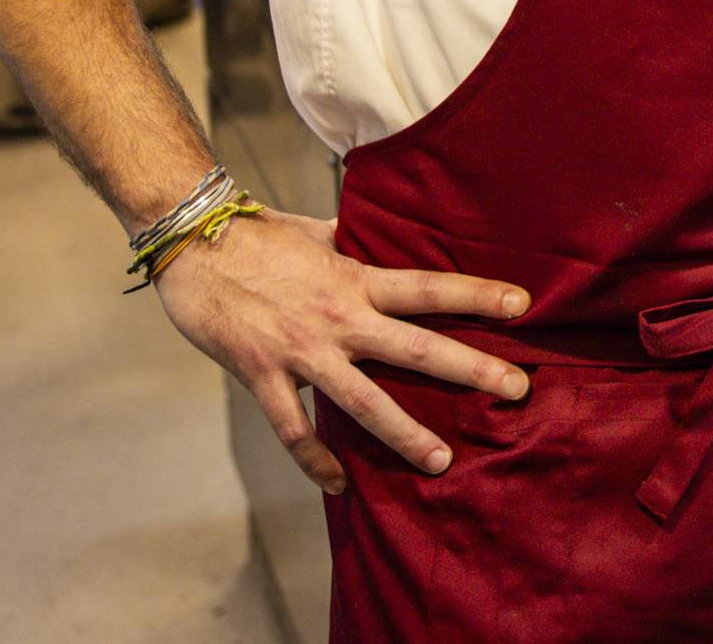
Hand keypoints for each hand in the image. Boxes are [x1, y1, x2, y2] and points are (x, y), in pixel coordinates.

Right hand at [153, 209, 529, 493]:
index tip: (522, 305)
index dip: (477, 295)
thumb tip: (370, 228)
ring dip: (406, 434)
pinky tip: (338, 484)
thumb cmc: (254, 234)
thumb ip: (348, 242)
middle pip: (417, 348)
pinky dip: (317, 460)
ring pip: (364, 402)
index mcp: (354, 279)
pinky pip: (294, 429)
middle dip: (472, 370)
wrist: (191, 245)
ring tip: (442, 461)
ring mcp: (302, 352)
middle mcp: (338, 318)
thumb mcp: (314, 232)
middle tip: (518, 390)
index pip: (429, 287)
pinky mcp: (263, 375)